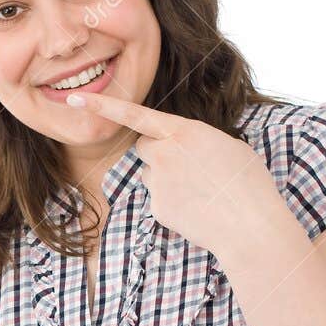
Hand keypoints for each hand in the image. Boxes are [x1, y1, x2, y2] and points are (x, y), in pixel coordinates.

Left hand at [66, 90, 284, 259]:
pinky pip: (158, 199)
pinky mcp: (157, 207)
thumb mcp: (228, 146)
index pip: (135, 115)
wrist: (249, 225)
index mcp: (185, 131)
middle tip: (187, 167)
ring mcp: (158, 182)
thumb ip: (198, 141)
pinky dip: (173, 203)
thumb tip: (185, 149)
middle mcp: (165, 153)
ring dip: (166, 179)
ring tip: (199, 191)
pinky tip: (197, 209)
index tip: (75, 101)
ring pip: (150, 174)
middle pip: (144, 146)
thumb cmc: (248, 184)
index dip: (103, 106)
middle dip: (158, 152)